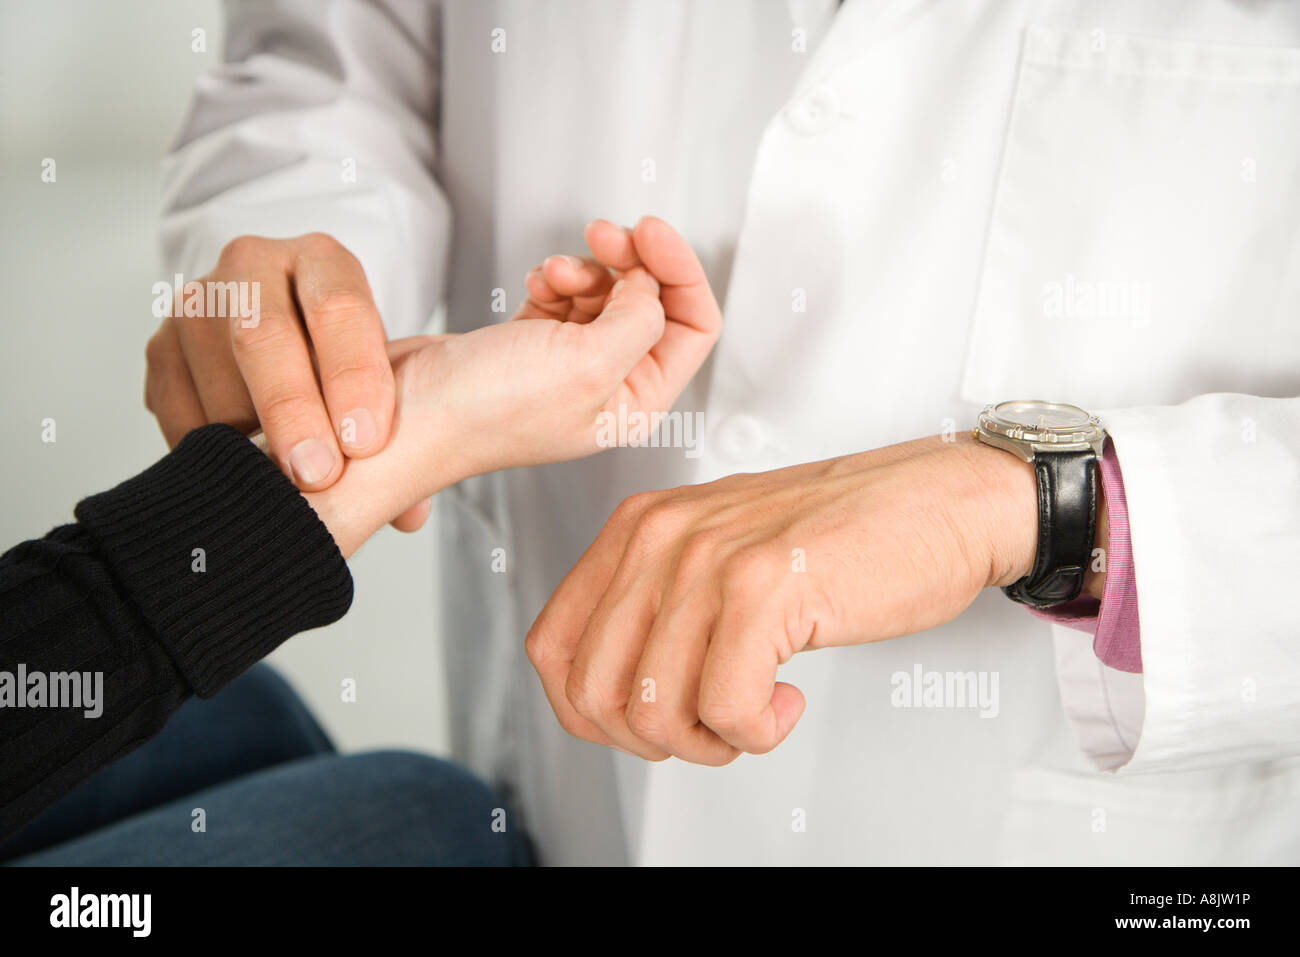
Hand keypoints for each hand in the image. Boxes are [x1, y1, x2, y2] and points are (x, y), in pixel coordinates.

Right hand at [145, 234, 396, 490]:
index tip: (365, 443)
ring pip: (214, 379)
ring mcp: (197, 305)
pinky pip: (179, 413)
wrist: (286, 335)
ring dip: (249, 443)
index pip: (338, 308)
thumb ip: (401, 432)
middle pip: (264, 336)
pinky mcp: (161, 351)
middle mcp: (252, 268)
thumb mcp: (382, 373)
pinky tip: (244, 478)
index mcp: (321, 260)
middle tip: (317, 476)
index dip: (352, 376)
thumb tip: (410, 515)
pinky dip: (211, 455)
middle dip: (292, 413)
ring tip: (285, 488)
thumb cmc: (345, 361)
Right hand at [304, 217, 722, 554]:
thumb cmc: (483, 410)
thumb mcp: (586, 364)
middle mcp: (609, 388)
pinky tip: (534, 282)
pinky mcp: (530, 346)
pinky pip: (566, 296)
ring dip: (586, 269)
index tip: (650, 231)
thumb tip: (650, 286)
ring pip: (608, 294)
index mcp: (635, 405)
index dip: (681, 273)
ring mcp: (569, 366)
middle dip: (632, 261)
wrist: (404, 417)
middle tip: (602, 232)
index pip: (694, 328)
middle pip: (653, 303)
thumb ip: (639, 321)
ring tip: (552, 271)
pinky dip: (556, 279)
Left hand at [525, 433, 1047, 764]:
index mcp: (639, 529)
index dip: (586, 712)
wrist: (941, 502)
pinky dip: (756, 732)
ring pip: (652, 711)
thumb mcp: (720, 553)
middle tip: (708, 726)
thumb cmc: (842, 535)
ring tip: (754, 712)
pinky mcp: (767, 589)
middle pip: (593, 692)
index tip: (640, 722)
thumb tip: (612, 692)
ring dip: (708, 741)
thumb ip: (658, 604)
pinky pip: (725, 711)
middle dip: (649, 738)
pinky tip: (788, 699)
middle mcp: (662, 537)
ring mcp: (711, 561)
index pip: (551, 646)